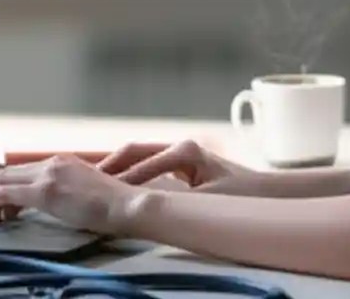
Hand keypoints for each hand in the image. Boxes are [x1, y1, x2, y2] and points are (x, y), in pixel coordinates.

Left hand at [0, 155, 143, 234]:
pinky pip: (4, 195)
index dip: (6, 187)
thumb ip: (68, 190)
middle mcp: (52, 162)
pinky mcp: (44, 191)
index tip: (4, 208)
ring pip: (1, 180)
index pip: (23, 170)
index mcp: (63, 162)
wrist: (126, 205)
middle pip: (7, 173)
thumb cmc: (114, 205)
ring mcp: (47, 174)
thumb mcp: (86, 190)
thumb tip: (56, 203)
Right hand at [97, 139, 263, 195]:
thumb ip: (176, 201)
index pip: (143, 164)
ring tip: (93, 183)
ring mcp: (179, 152)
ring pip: (137, 155)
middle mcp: (180, 146)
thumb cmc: (241, 196)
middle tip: (85, 181)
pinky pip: (146, 163)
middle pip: (134, 151)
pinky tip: (115, 186)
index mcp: (185, 151)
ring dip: (116, 168)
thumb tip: (144, 203)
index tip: (102, 191)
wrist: (263, 191)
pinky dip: (128, 172)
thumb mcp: (208, 201)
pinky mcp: (179, 162)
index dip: (122, 179)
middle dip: (109, 166)